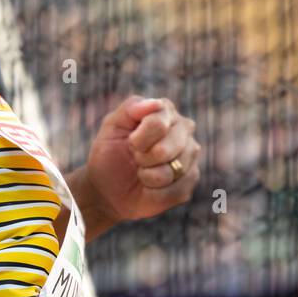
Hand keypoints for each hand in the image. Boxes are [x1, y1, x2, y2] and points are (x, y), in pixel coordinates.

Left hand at [83, 95, 200, 222]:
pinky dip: (154, 192)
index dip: (139, 139)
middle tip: (135, 158)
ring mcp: (190, 155)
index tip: (130, 143)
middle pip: (167, 148)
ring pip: (172, 170)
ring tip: (142, 172)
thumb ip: (131, 109)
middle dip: (143, 158)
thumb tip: (155, 103)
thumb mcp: (112, 127)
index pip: (158, 123)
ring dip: (148, 176)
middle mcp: (184, 130)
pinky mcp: (190, 180)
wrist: (107, 187)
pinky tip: (150, 186)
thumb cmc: (110, 152)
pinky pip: (174, 190)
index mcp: (165, 111)